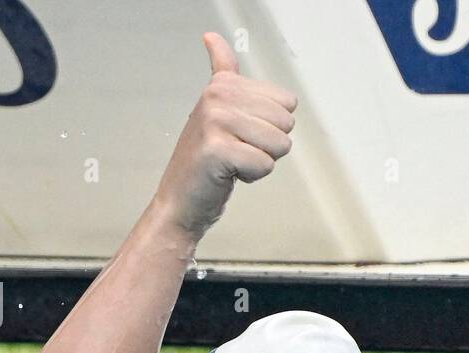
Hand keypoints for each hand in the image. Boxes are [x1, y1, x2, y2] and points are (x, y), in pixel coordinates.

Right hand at [152, 32, 296, 242]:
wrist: (181, 200)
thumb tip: (212, 36)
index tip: (241, 133)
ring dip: (261, 161)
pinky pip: (265, 164)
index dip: (271, 125)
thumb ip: (222, 72)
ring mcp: (216, 122)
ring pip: (280, 144)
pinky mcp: (218, 150)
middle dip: (269, 145)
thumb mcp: (215, 109)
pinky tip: (229, 174)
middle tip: (237, 150)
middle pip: (287, 123)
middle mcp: (217, 97)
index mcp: (222, 84)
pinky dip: (253, 176)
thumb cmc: (205, 160)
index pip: (287, 102)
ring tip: (232, 161)